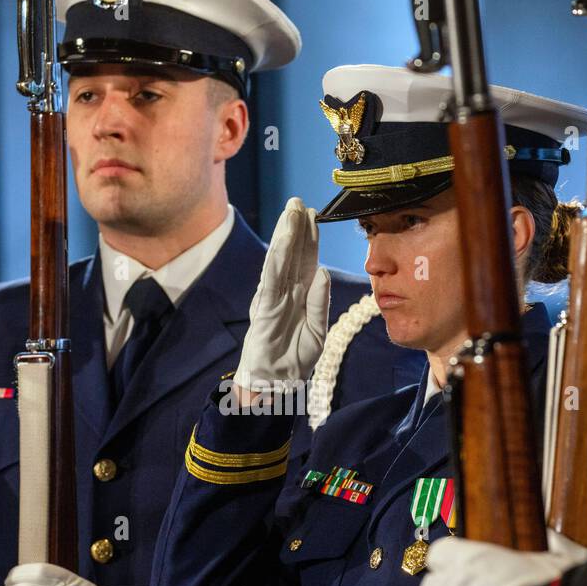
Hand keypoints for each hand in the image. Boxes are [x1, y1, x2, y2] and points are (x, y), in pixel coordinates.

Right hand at [234, 197, 330, 394]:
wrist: (277, 384)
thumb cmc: (295, 358)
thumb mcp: (318, 330)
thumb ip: (320, 302)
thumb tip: (322, 271)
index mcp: (299, 295)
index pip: (305, 261)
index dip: (310, 238)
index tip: (314, 215)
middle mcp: (285, 292)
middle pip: (292, 254)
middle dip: (295, 228)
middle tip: (299, 202)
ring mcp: (273, 298)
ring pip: (280, 261)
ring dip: (285, 236)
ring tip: (290, 213)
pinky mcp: (264, 310)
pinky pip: (271, 281)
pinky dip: (277, 261)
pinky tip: (282, 243)